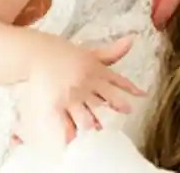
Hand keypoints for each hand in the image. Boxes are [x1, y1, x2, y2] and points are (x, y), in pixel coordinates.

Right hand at [17, 36, 145, 143]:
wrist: (38, 53)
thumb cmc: (65, 55)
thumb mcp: (91, 53)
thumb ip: (112, 52)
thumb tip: (132, 40)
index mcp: (97, 72)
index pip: (118, 81)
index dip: (131, 89)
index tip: (142, 95)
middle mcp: (87, 84)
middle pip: (106, 101)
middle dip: (116, 109)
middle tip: (124, 114)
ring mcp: (72, 96)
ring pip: (88, 115)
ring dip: (95, 124)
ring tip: (100, 130)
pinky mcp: (56, 104)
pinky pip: (65, 122)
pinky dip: (71, 133)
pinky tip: (75, 139)